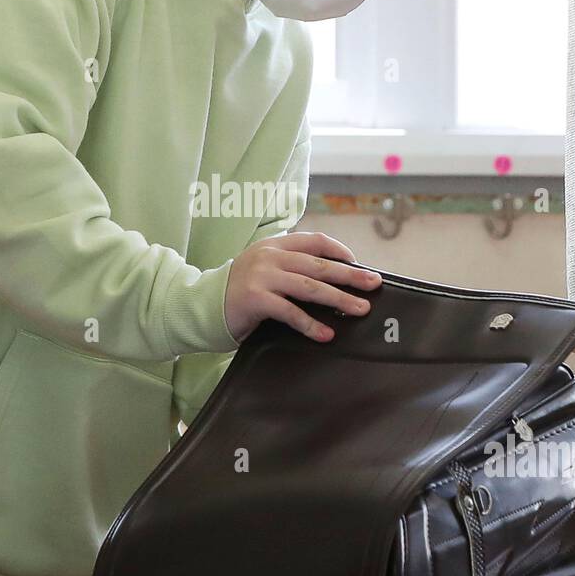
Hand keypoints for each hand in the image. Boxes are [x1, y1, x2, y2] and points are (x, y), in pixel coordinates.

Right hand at [224, 232, 381, 343]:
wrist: (201, 305)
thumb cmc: (239, 291)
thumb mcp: (264, 269)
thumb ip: (290, 268)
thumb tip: (332, 280)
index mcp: (275, 245)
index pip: (315, 241)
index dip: (340, 251)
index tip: (358, 264)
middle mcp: (270, 256)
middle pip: (319, 264)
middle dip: (350, 275)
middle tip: (373, 284)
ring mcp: (262, 276)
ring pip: (310, 287)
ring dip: (338, 299)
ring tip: (359, 309)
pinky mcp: (255, 299)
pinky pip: (290, 312)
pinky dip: (311, 325)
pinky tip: (326, 334)